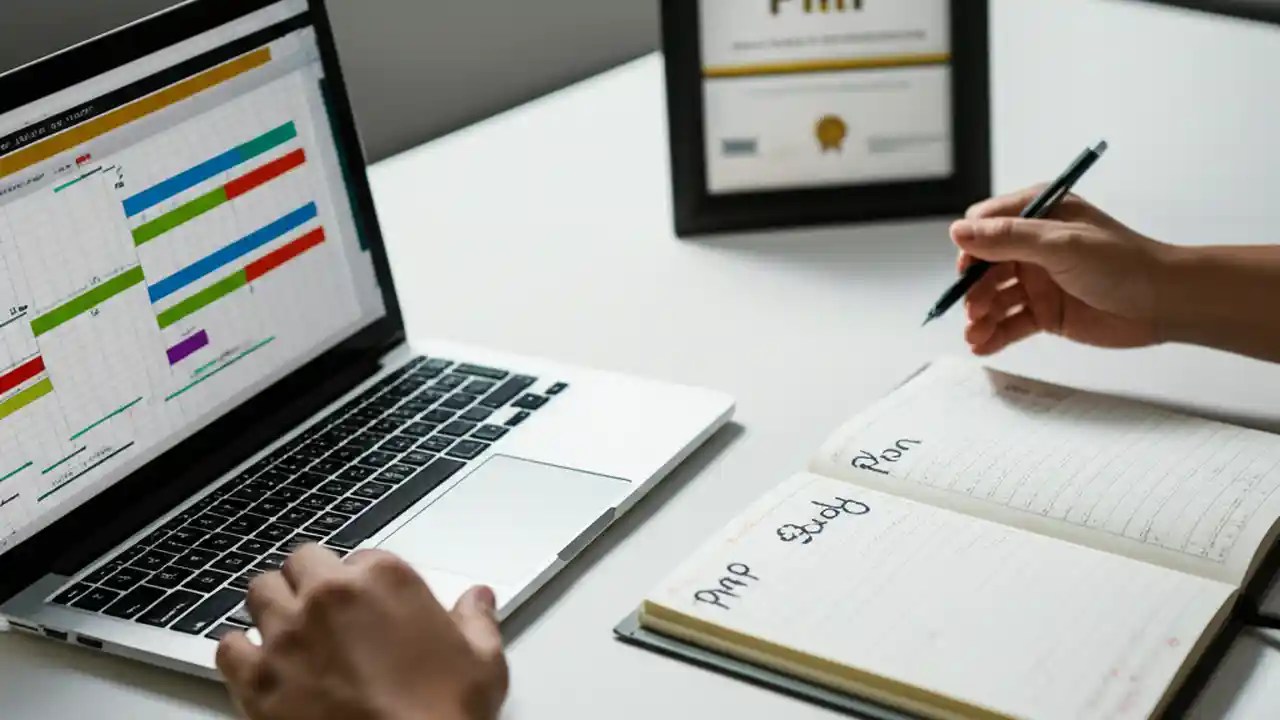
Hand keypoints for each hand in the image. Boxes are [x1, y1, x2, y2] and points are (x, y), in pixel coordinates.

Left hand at [216, 546, 507, 719]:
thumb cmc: (442, 714)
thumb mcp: (482, 662)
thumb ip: (476, 620)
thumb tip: (479, 600)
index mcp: (384, 579)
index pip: (362, 557)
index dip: (364, 582)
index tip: (371, 605)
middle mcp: (330, 596)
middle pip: (303, 563)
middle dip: (311, 582)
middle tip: (325, 610)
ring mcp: (288, 635)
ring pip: (260, 592)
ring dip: (272, 607)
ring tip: (288, 630)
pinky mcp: (259, 678)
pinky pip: (227, 647)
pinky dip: (239, 653)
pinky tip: (258, 664)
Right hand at [951, 185, 1172, 354]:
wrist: (1166, 303)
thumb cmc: (1122, 263)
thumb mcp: (1060, 244)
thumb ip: (1008, 238)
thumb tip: (956, 232)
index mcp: (1039, 214)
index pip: (987, 225)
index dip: (972, 247)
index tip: (968, 270)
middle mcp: (1034, 246)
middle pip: (985, 266)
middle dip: (974, 289)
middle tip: (973, 310)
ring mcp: (1039, 280)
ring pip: (995, 297)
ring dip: (980, 315)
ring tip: (975, 335)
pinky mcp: (1046, 313)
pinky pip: (1011, 323)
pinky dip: (994, 335)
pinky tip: (982, 345)